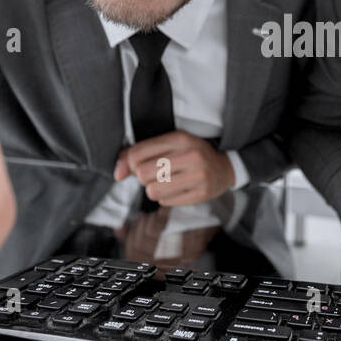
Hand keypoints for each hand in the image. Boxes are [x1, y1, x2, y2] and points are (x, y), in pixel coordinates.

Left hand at [114, 130, 234, 206]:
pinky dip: (165, 198)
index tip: (139, 165)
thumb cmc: (190, 154)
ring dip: (153, 189)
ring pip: (152, 191)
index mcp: (180, 138)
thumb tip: (117, 174)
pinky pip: (165, 202)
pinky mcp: (201, 194)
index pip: (137, 154)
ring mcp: (198, 176)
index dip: (131, 164)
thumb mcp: (168, 145)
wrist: (224, 167)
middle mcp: (190, 155)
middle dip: (143, 178)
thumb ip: (138, 155)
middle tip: (155, 174)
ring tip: (166, 183)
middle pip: (142, 174)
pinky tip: (177, 189)